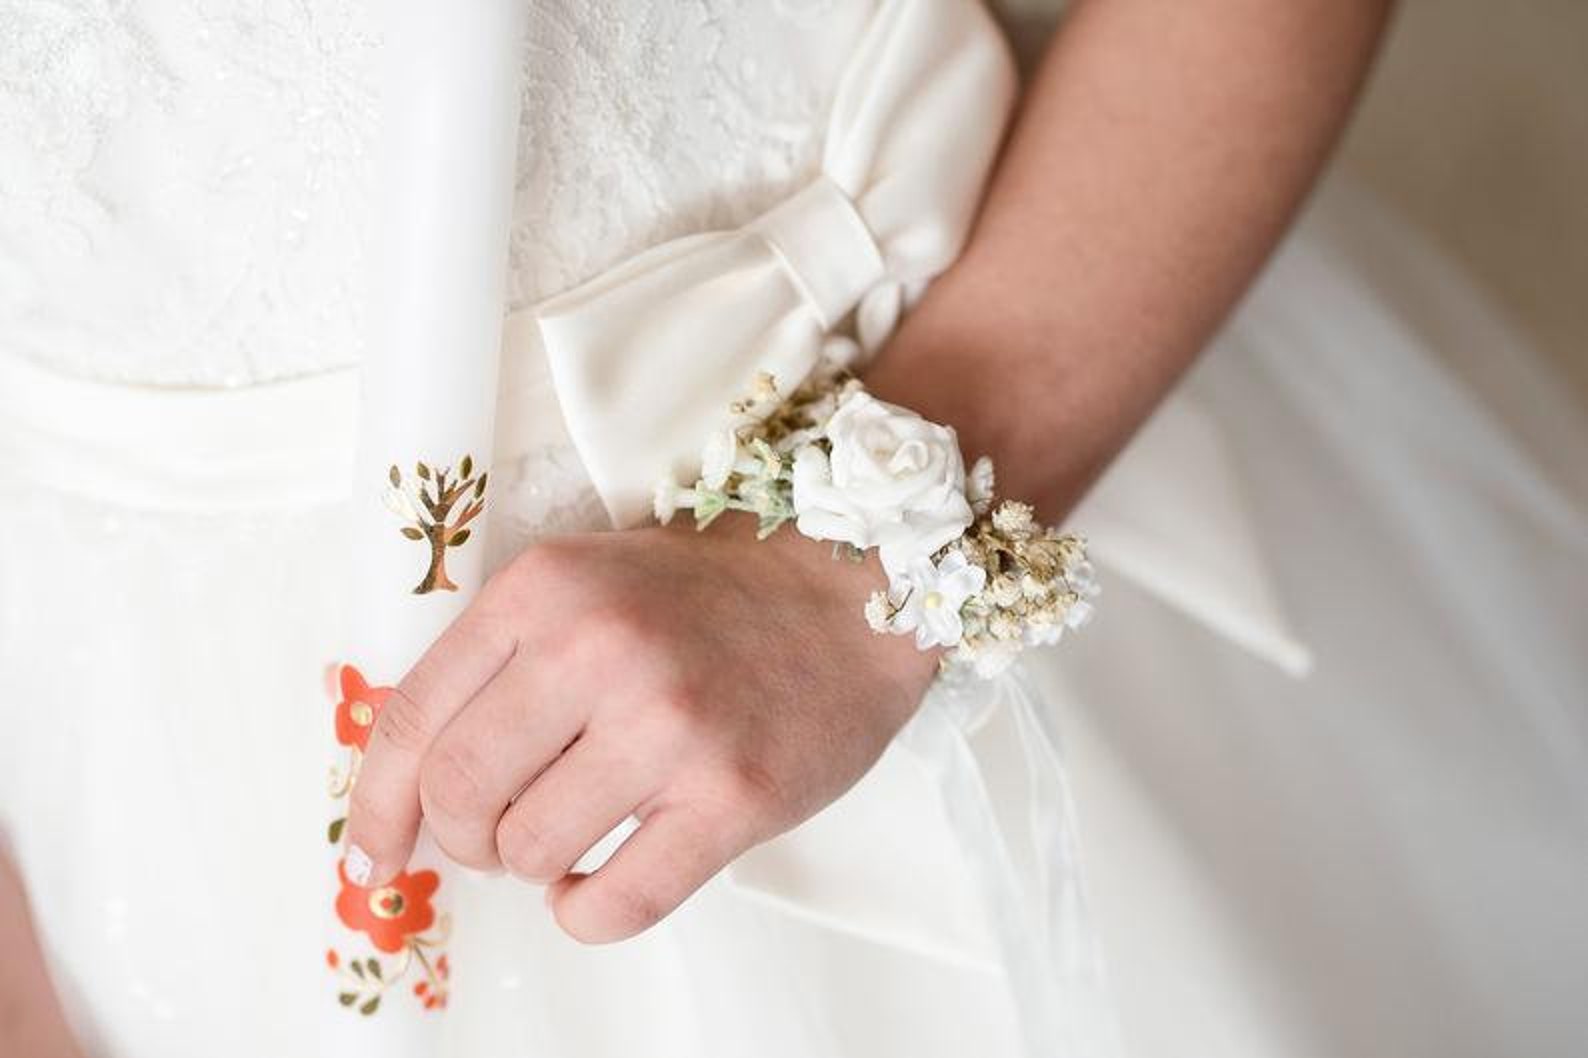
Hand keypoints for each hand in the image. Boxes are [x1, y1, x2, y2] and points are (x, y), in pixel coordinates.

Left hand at [343, 517, 937, 942]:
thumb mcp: (589, 581)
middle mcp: (596, 650)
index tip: (373, 851)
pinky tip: (597, 884)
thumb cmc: (714, 589)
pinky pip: (615, 904)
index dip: (376, 804)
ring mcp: (669, 726)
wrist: (855, 581)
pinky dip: (583, 914)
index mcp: (543, 589)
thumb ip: (502, 661)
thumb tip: (411, 784)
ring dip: (532, 868)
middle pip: (459, 794)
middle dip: (460, 839)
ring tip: (571, 836)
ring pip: (530, 854)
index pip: (413, 718)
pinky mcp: (733, 795)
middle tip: (496, 837)